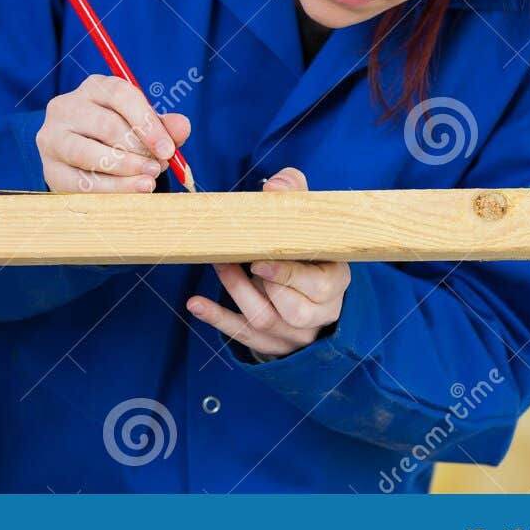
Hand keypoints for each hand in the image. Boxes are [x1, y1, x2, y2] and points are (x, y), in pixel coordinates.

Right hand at [35, 74, 189, 192]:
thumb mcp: (140, 126)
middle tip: (158, 168)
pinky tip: (131, 192)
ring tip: (148, 181)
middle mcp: (66, 107)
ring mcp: (52, 138)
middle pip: (106, 125)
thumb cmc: (116, 136)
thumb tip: (182, 126)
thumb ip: (163, 126)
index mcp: (93, 88)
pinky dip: (109, 189)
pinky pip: (79, 182)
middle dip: (138, 150)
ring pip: (87, 153)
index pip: (120, 94)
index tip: (168, 150)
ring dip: (123, 169)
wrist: (78, 158)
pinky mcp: (50, 168)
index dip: (147, 122)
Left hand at [186, 167, 350, 357]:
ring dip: (237, 292)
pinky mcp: (270, 344)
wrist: (309, 291)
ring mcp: (294, 333)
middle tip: (238, 258)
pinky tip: (195, 303)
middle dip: (262, 285)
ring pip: (266, 321)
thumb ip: (296, 196)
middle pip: (295, 311)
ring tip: (219, 263)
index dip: (289, 275)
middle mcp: (319, 313)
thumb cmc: (307, 250)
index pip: (321, 287)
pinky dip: (217, 319)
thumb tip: (276, 185)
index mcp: (334, 283)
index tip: (259, 260)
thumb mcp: (309, 223)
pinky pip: (242, 336)